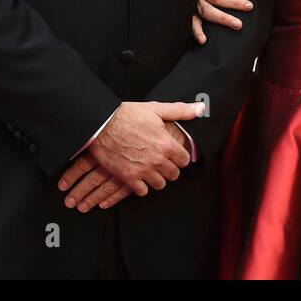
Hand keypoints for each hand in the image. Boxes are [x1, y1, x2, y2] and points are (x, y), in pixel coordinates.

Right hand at [86, 101, 200, 196]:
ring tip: (151, 170)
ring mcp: (143, 170)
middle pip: (174, 174)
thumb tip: (200, 109)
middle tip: (162, 163)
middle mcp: (157, 159)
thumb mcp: (155, 109)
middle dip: (170, 168)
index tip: (174, 155)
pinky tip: (139, 177)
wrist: (101, 124)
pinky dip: (141, 186)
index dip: (180, 157)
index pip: (184, 159)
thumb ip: (180, 111)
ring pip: (160, 184)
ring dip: (157, 178)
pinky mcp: (128, 177)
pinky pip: (142, 191)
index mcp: (166, 143)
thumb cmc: (126, 115)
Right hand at [190, 0, 252, 43]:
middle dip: (226, 16)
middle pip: (212, 6)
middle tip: (239, 24)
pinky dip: (196, 31)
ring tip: (229, 29)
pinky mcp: (187, 13)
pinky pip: (190, 23)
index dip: (234, 2)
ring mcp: (191, 4)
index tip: (249, 6)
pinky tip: (203, 40)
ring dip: (217, 21)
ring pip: (204, 13)